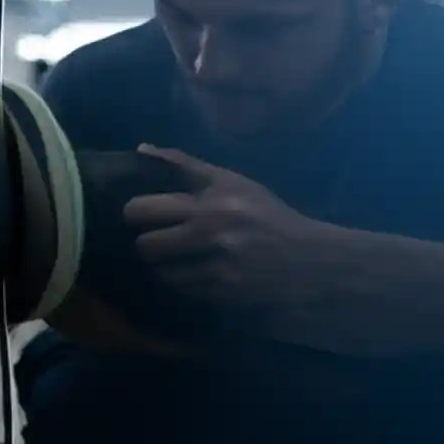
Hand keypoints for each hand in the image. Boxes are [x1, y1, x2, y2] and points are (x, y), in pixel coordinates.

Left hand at [123, 144, 333, 307]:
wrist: (309, 260)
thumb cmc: (265, 215)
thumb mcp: (231, 181)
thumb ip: (184, 165)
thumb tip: (141, 149)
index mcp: (211, 200)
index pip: (144, 209)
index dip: (134, 214)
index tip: (139, 215)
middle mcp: (213, 232)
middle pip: (146, 246)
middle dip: (146, 246)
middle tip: (155, 242)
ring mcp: (218, 266)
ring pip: (162, 273)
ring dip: (165, 269)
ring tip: (178, 261)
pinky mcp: (224, 294)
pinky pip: (184, 291)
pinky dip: (186, 284)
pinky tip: (198, 275)